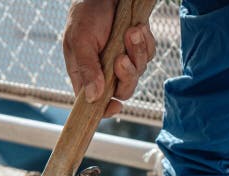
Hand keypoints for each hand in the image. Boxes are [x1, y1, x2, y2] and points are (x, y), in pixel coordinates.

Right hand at [63, 0, 155, 116]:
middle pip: (123, 91)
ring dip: (137, 53)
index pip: (95, 102)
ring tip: (131, 32)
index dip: (105, 109)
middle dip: (126, 76)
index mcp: (86, 74)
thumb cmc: (86, 14)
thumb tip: (92, 98)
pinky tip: (136, 28)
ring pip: (138, 73)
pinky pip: (148, 55)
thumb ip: (87, 69)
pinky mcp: (138, 49)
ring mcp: (123, 61)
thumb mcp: (80, 41)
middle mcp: (105, 72)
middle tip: (121, 58)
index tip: (114, 106)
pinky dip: (145, 43)